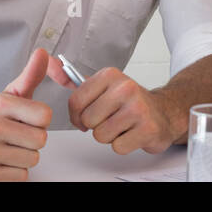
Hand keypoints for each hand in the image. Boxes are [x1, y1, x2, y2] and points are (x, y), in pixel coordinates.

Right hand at [0, 48, 58, 180]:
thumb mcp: (11, 94)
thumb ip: (31, 75)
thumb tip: (43, 53)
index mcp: (0, 105)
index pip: (44, 115)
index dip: (40, 119)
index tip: (27, 118)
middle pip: (40, 139)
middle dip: (33, 139)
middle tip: (17, 135)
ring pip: (32, 159)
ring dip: (25, 156)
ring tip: (10, 147)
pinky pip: (21, 176)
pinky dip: (16, 171)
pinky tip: (4, 161)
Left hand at [57, 66, 175, 153]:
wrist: (164, 112)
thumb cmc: (130, 101)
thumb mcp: (105, 85)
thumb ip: (77, 82)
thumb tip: (47, 63)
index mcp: (110, 75)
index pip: (76, 100)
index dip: (76, 115)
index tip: (84, 116)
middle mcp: (125, 88)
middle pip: (88, 120)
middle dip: (95, 126)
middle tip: (109, 120)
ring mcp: (137, 108)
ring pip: (101, 135)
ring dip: (109, 136)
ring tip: (122, 126)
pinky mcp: (147, 128)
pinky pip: (118, 147)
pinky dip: (123, 145)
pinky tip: (132, 133)